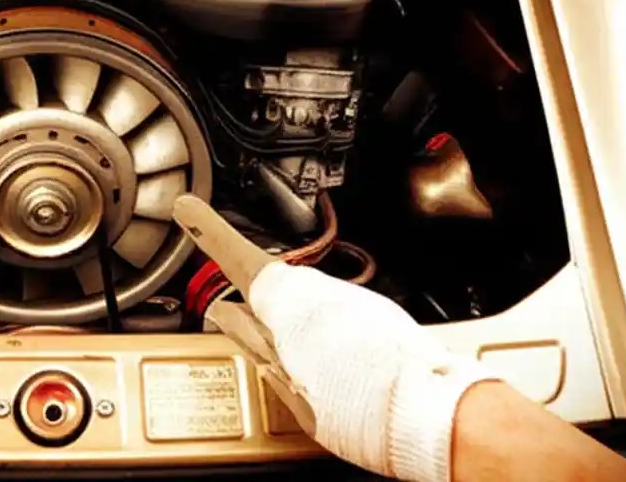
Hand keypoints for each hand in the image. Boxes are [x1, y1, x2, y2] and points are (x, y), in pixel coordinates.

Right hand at [173, 194, 494, 481]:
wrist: (438, 418)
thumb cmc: (366, 408)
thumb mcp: (289, 385)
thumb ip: (253, 344)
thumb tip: (224, 316)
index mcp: (290, 305)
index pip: (237, 258)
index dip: (209, 233)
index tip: (187, 208)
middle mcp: (323, 293)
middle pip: (273, 291)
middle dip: (261, 314)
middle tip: (265, 357)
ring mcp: (353, 302)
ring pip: (306, 308)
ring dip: (298, 335)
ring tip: (315, 386)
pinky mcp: (376, 317)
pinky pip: (335, 320)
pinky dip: (328, 342)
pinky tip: (341, 379)